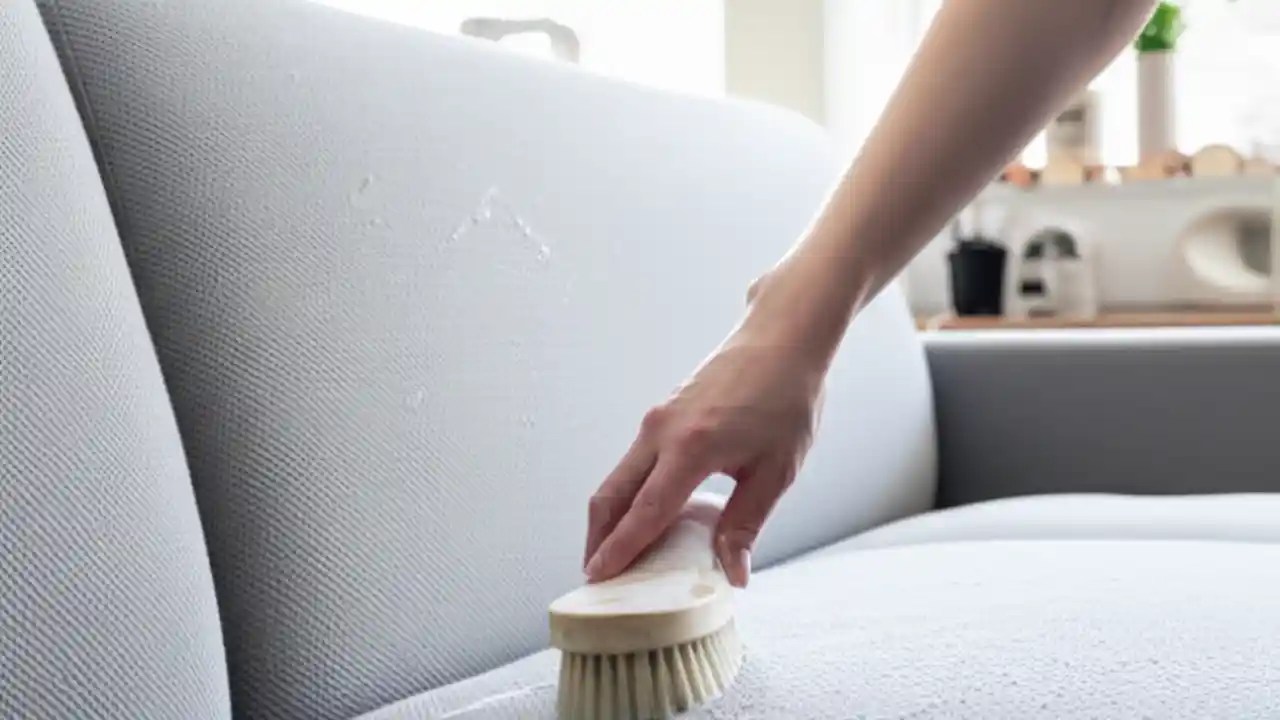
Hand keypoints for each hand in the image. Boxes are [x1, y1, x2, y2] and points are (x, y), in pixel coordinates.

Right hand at [582, 293, 825, 587]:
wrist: (782, 337)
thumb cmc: (786, 397)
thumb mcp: (776, 469)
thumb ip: (746, 522)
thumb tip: (733, 572)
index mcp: (691, 447)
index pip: (645, 510)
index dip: (620, 549)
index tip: (599, 578)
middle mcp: (662, 431)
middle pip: (611, 495)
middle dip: (598, 539)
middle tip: (596, 579)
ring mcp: (657, 420)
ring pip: (617, 478)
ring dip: (611, 518)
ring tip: (615, 556)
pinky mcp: (662, 415)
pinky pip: (634, 463)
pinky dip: (628, 495)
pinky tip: (644, 519)